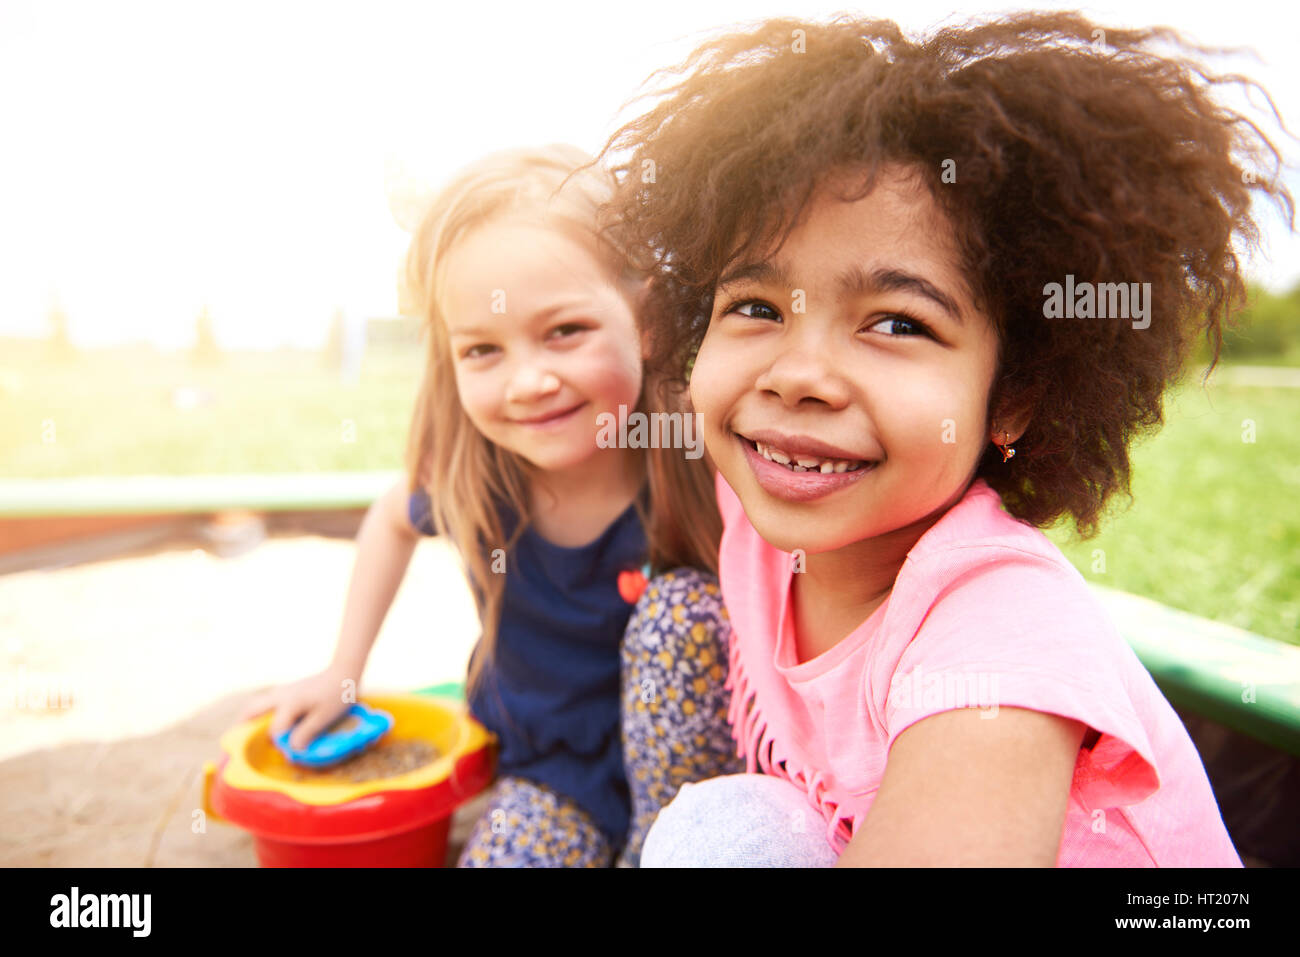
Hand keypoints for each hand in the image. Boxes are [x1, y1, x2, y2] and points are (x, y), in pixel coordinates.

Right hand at [238, 665, 355, 751]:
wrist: (342, 673)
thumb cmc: (336, 695)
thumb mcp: (324, 717)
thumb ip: (307, 733)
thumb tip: (291, 750)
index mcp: (289, 704)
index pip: (275, 730)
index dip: (280, 744)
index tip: (288, 753)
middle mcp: (279, 696)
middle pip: (250, 711)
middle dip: (241, 727)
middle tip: (234, 743)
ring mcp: (280, 691)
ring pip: (255, 705)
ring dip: (247, 719)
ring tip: (242, 735)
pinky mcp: (284, 691)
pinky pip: (264, 703)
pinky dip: (257, 713)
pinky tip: (262, 724)